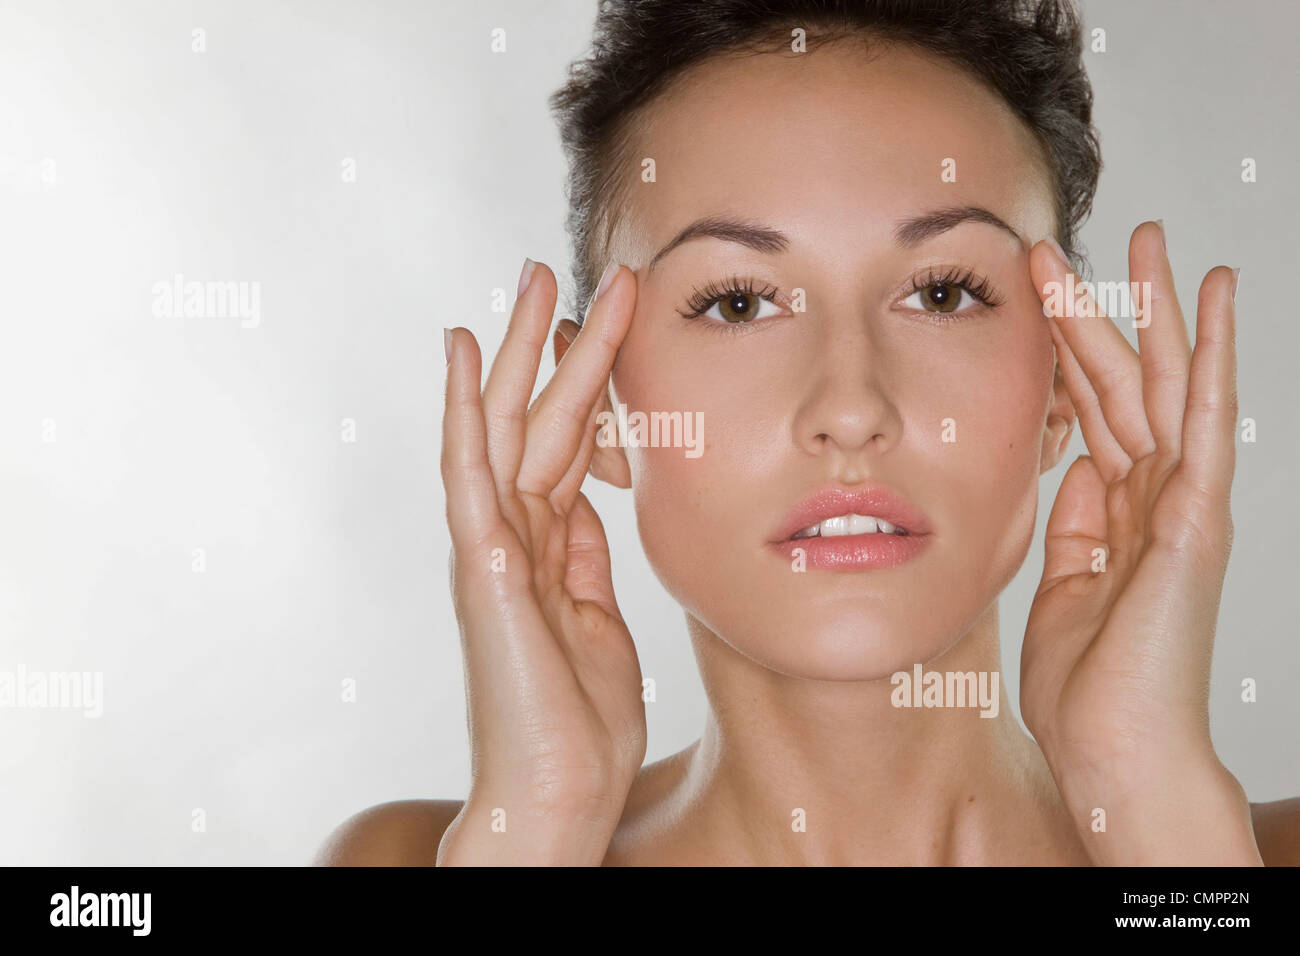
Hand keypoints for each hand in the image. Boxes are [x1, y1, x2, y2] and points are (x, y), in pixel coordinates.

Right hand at [437, 259, 645, 864]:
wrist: (557, 792)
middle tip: (559, 268)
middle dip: (550, 343)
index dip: (582, 380)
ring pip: (507, 427)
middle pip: (532, 419)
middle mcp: (512, 534)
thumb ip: (583, 558)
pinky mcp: (485, 567)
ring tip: (532, 280)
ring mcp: (492, 547)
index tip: (603, 321)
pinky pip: (472, 473)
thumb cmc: (577, 720)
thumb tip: (584, 505)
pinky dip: (466, 409)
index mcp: (546, 546)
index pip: (563, 443)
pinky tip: (466, 353)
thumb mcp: (598, 617)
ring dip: (520, 351)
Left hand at [1021, 222, 1258, 863]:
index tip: (1038, 296)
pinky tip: (1215, 299)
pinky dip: (1212, 357)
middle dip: (1106, 310)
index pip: (1093, 411)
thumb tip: (1072, 465)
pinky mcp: (1198, 515)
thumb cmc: (1086, 683)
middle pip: (1128, 382)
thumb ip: (1073, 522)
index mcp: (1120, 513)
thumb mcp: (1062, 582)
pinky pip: (1204, 420)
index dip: (1067, 351)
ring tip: (1148, 237)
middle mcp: (1157, 496)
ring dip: (1153, 307)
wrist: (1114, 749)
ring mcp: (1183, 502)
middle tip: (1088, 241)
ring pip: (1163, 383)